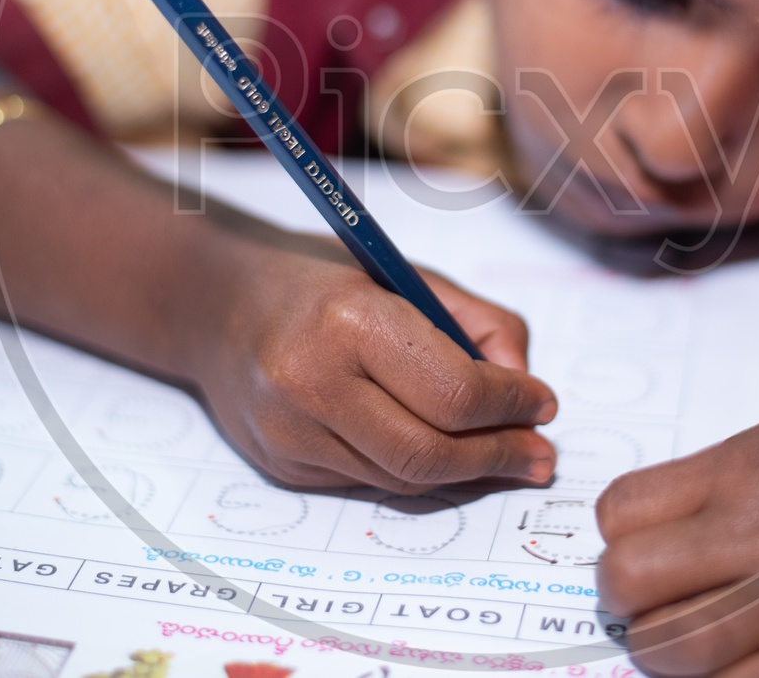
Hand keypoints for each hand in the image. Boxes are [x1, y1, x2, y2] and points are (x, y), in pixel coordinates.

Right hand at [186, 234, 557, 493]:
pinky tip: (449, 457)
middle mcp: (312, 383)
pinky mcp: (282, 466)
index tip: (545, 403)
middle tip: (541, 454)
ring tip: (509, 458)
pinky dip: (419, 475)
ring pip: (404, 480)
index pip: (456, 392)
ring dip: (468, 474)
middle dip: (501, 457)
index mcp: (349, 319)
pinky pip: (371, 484)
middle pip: (432, 453)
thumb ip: (478, 324)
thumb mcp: (407, 273)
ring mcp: (290, 433)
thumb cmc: (324, 278)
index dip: (514, 405)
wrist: (213, 302)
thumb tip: (529, 390)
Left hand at [594, 370, 758, 677]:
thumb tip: (680, 512)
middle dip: (625, 597)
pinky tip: (748, 665)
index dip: (619, 532)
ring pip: (681, 654)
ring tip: (693, 637)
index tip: (643, 539)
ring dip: (668, 651)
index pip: (623, 512)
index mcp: (746, 468)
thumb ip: (735, 467)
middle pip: (631, 584)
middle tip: (652, 597)